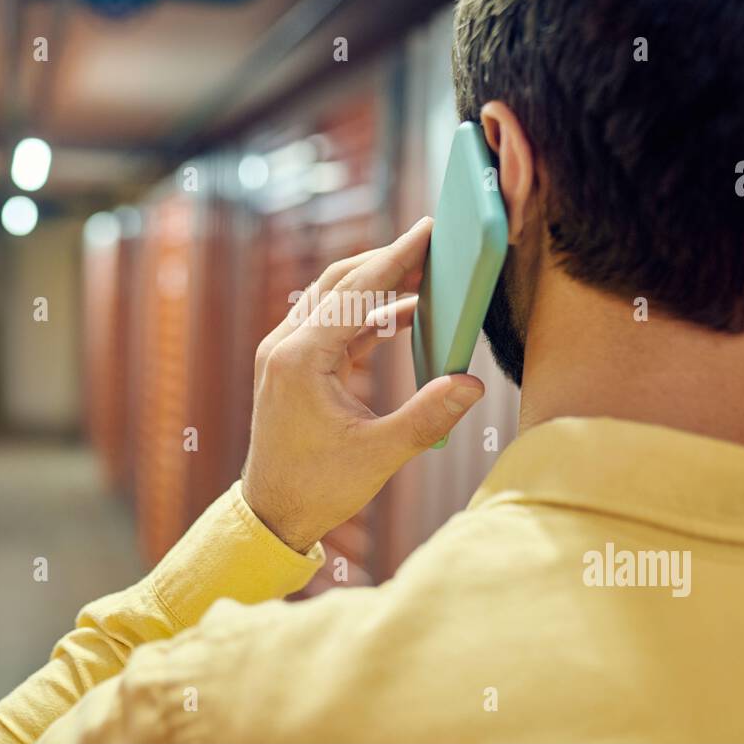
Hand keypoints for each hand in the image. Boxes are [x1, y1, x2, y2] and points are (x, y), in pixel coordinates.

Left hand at [241, 217, 485, 551]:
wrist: (271, 514)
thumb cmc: (317, 488)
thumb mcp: (379, 454)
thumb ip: (427, 417)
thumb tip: (472, 384)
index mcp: (300, 358)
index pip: (357, 291)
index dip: (397, 258)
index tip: (428, 229)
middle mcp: (285, 345)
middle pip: (341, 282)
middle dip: (388, 260)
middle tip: (433, 243)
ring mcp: (285, 353)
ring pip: (336, 299)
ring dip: (379, 285)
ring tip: (427, 272)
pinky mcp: (294, 366)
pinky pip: (335, 325)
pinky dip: (370, 315)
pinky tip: (409, 314)